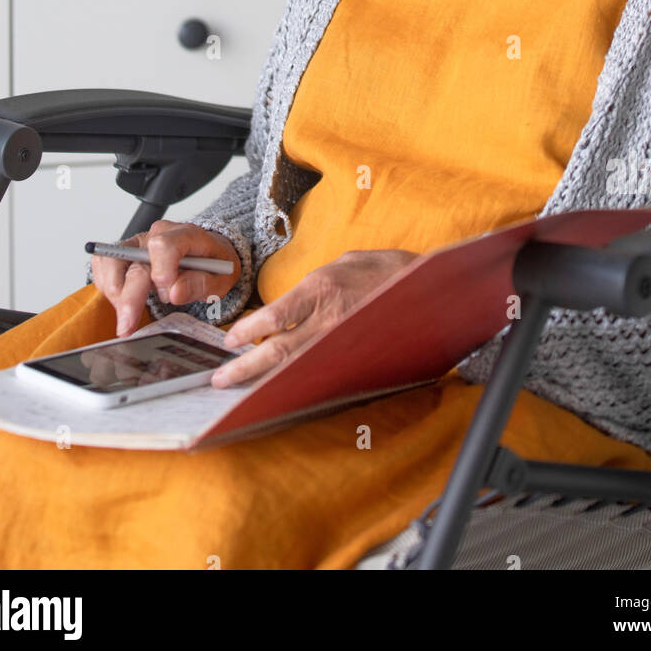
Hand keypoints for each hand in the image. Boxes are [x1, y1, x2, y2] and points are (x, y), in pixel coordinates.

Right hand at [91, 220, 240, 337]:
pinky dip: (108, 288)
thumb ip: (200, 284)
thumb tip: (174, 292)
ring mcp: (138, 242)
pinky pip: (103, 266)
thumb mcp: (221, 278)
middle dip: (129, 297)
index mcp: (184, 234)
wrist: (207, 256)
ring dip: (116, 294)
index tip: (167, 292)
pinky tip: (123, 302)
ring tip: (128, 316)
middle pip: (133, 260)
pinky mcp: (123, 252)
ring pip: (111, 262)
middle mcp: (156, 235)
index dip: (162, 270)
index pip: (163, 245)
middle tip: (127, 327)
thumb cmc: (214, 266)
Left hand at [212, 248, 417, 387]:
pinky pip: (319, 373)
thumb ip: (317, 282)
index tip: (230, 340)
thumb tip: (294, 301)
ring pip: (294, 368)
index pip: (274, 317)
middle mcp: (328, 320)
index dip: (247, 331)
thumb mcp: (346, 261)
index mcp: (322, 289)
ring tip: (242, 388)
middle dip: (245, 368)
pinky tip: (280, 388)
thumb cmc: (388, 270)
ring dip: (264, 380)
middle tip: (220, 380)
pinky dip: (295, 382)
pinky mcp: (354, 358)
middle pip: (277, 351)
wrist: (430, 290)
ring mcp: (341, 343)